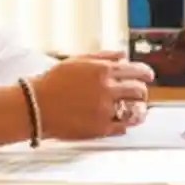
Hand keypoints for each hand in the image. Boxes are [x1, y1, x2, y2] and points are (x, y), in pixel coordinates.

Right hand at [32, 55, 154, 139]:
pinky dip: (127, 123)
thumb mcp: (78, 61)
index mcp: (103, 71)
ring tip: (138, 109)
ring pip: (135, 110)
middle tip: (140, 93)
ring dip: (139, 109)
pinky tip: (125, 121)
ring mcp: (105, 110)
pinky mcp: (100, 129)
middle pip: (138, 90)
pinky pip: (123, 127)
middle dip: (142, 91)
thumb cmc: (53, 82)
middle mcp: (107, 90)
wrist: (36, 106)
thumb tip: (123, 56)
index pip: (136, 71)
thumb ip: (103, 57)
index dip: (146, 73)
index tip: (149, 76)